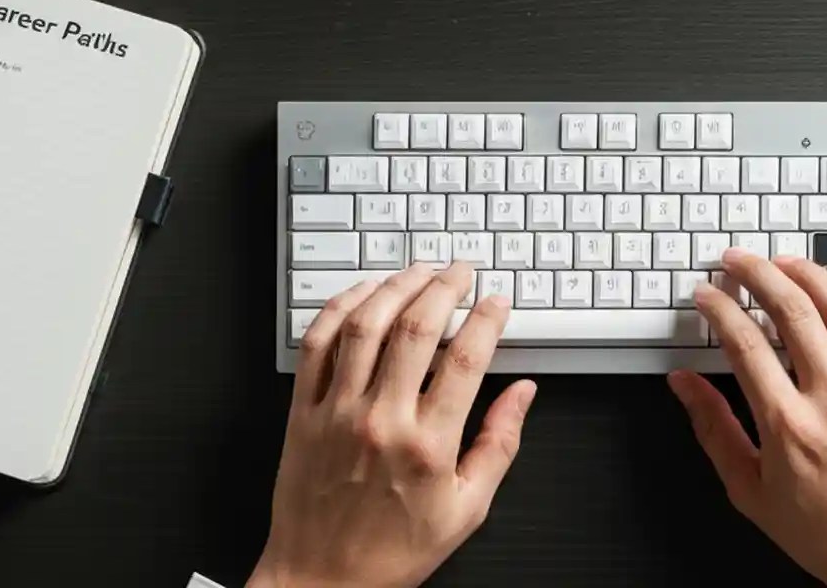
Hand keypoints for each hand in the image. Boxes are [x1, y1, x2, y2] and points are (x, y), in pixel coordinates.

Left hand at [249, 263, 536, 587]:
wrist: (320, 580)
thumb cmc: (392, 551)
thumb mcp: (467, 509)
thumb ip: (500, 444)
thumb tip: (523, 393)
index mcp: (429, 445)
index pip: (466, 359)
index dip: (486, 318)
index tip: (496, 302)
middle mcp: (382, 420)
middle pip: (415, 328)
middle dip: (444, 286)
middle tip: (460, 270)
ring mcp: (337, 412)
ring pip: (365, 325)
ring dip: (395, 286)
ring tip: (418, 272)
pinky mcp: (302, 412)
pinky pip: (317, 345)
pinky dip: (339, 309)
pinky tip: (362, 295)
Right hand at [669, 249, 826, 587]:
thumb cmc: (826, 534)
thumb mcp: (750, 491)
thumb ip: (713, 429)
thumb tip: (683, 385)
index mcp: (789, 427)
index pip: (745, 343)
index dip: (719, 308)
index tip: (707, 295)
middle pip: (792, 311)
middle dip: (757, 273)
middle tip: (737, 260)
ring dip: (808, 273)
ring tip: (783, 260)